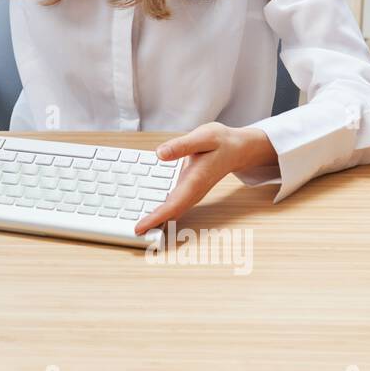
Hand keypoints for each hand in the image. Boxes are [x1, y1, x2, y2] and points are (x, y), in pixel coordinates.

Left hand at [133, 122, 276, 234]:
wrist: (237, 149)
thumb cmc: (221, 143)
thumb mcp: (202, 137)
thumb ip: (181, 146)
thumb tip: (160, 153)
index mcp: (195, 180)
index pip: (172, 205)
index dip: (155, 218)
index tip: (139, 228)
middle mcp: (193, 191)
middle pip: (171, 213)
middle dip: (152, 225)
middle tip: (133, 233)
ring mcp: (192, 193)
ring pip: (173, 211)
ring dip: (156, 220)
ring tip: (138, 227)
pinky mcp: (189, 190)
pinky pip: (174, 205)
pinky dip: (161, 211)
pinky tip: (149, 212)